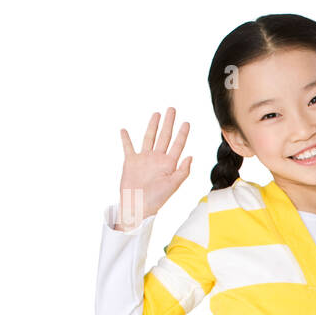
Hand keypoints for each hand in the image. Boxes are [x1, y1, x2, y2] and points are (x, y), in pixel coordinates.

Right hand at [117, 108, 192, 227]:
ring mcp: (144, 159)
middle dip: (168, 123)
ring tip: (156, 114)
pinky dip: (125, 139)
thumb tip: (191, 156)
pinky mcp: (131, 161)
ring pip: (149, 137)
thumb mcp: (173, 185)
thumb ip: (183, 171)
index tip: (186, 122)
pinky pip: (128, 147)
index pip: (177, 144)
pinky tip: (124, 130)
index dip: (182, 133)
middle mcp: (157, 159)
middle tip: (172, 109)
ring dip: (152, 126)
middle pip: (164, 136)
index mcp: (169, 164)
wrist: (138, 205)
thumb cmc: (157, 199)